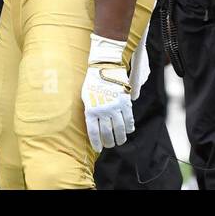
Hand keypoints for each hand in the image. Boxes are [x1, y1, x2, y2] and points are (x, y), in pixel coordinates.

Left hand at [82, 34, 133, 151]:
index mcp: (90, 110)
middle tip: (110, 145)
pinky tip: (128, 130)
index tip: (99, 149)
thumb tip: (93, 125)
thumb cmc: (93, 82)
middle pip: (107, 133)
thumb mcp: (85, 97)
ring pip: (119, 129)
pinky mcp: (125, 102)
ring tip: (120, 141)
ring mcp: (114, 107)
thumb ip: (89, 111)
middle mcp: (102, 110)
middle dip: (109, 142)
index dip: (96, 143)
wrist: (105, 67)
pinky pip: (129, 119)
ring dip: (120, 138)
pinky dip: (129, 127)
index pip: (93, 133)